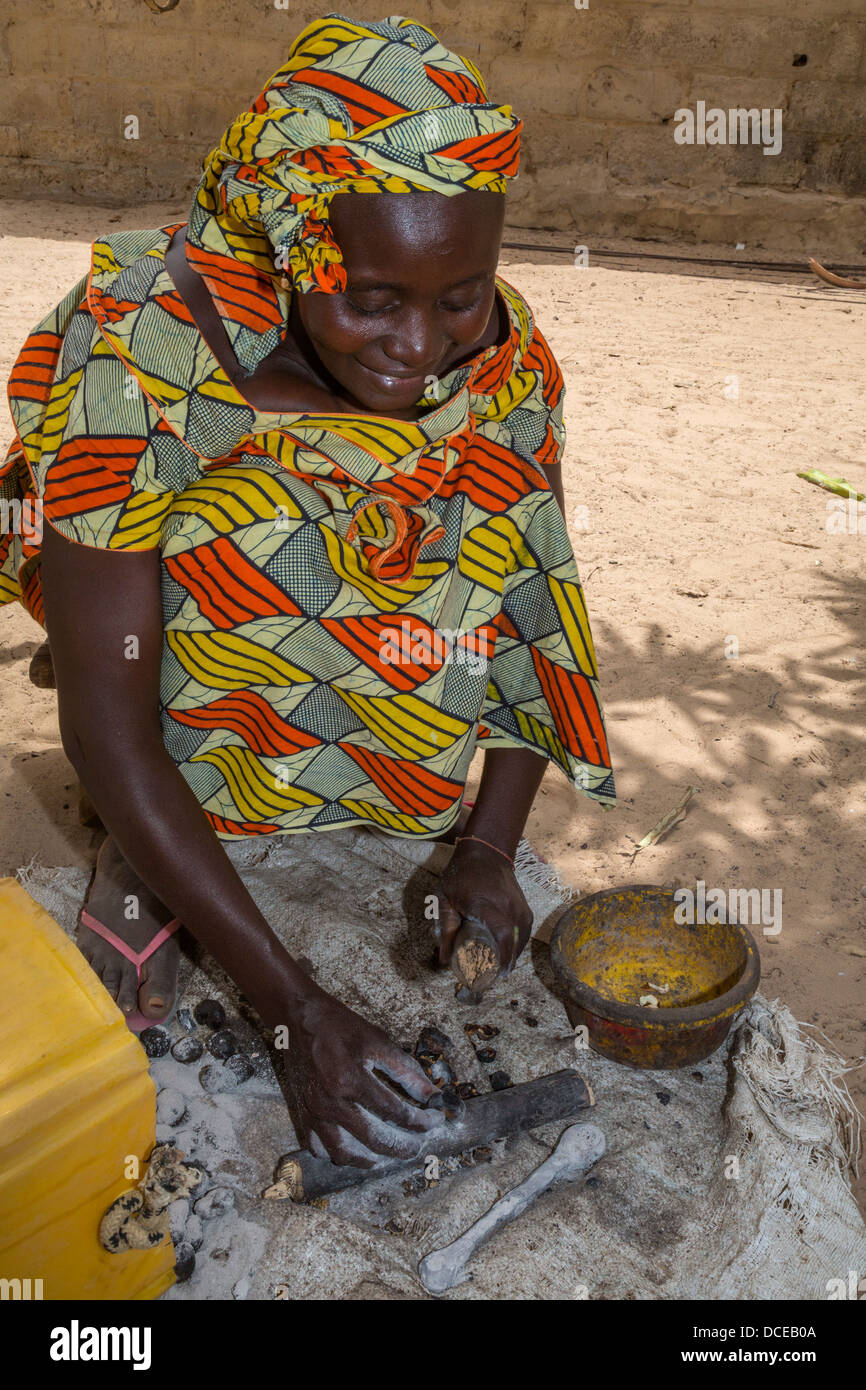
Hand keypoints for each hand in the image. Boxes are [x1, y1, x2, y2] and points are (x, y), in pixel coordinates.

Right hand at [282, 986, 442, 1167]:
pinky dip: (337, 1154)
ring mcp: (315, 1112)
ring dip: (370, 1160)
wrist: (301, 1019)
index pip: (396, 1113)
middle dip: (402, 1147)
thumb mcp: (378, 1041)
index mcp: (352, 1080)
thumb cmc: (341, 1027)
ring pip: (344, 1153)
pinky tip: (353, 1149)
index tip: (437, 1120)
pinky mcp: (303, 1114)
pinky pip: (318, 1148)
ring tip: (387, 1156)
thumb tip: (432, 1095)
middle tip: (418, 1147)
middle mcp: (332, 1102)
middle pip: (374, 1140)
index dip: (421, 1121)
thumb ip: (406, 1071)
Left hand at [436, 838, 532, 973]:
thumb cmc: (461, 875)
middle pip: (513, 942)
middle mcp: (507, 906)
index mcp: (486, 903)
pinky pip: (524, 932)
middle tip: (492, 978)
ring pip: (521, 939)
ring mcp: (519, 906)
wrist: (487, 852)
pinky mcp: (524, 908)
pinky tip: (508, 955)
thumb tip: (445, 960)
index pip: (502, 933)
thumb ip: (445, 928)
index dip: (503, 956)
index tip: (498, 973)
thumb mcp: (444, 898)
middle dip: (505, 964)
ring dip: (512, 956)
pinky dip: (517, 945)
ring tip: (500, 970)